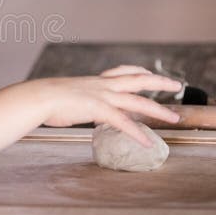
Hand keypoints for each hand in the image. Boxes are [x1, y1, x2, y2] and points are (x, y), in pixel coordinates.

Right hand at [39, 66, 180, 146]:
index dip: (140, 72)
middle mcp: (103, 85)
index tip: (150, 73)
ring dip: (158, 110)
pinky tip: (146, 142)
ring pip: (138, 101)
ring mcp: (102, 96)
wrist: (38, 97)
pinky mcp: (98, 109)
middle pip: (138, 80)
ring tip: (174, 118)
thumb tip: (80, 108)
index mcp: (96, 81)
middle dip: (159, 82)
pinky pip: (123, 122)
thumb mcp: (69, 96)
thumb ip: (81, 101)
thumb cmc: (46, 99)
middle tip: (177, 84)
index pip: (123, 71)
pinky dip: (136, 133)